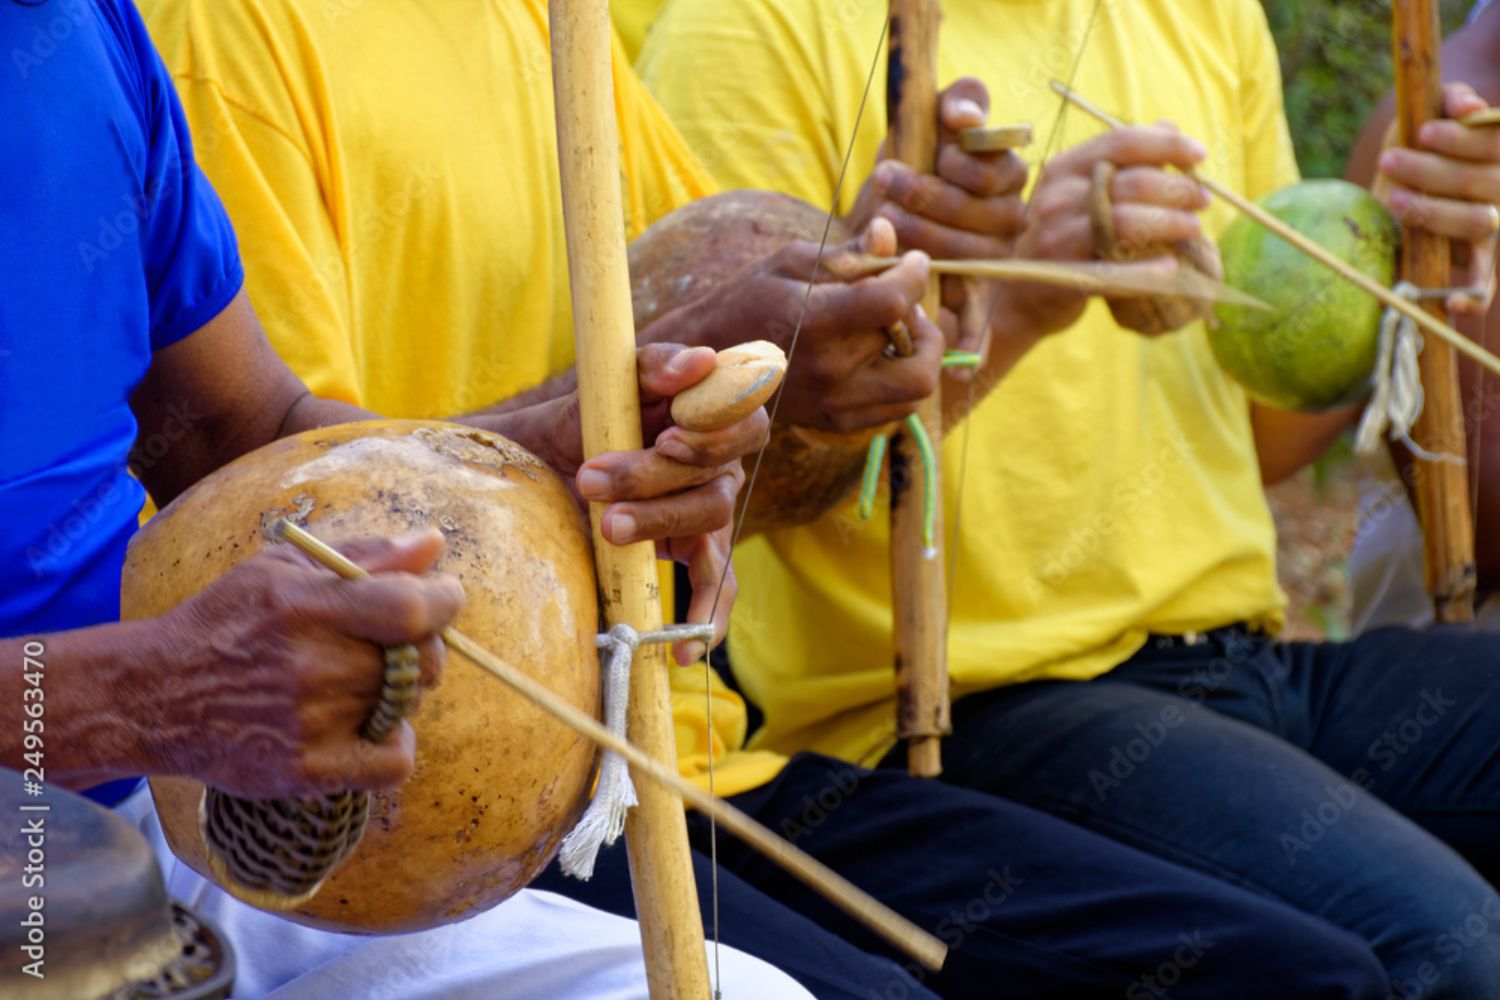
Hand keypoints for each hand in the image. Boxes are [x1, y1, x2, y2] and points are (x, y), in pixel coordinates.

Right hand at [155, 530, 462, 797]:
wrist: (156, 695)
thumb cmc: (228, 622)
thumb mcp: (284, 569)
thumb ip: (366, 556)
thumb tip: (433, 544)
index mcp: (307, 606)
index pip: (411, 609)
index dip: (444, 602)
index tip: (444, 598)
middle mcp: (313, 665)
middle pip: (421, 661)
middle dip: (424, 648)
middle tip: (394, 646)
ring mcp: (312, 723)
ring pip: (408, 705)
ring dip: (400, 692)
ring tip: (357, 682)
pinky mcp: (308, 770)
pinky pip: (395, 762)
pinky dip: (395, 745)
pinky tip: (368, 727)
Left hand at [571, 343, 764, 662]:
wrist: (536, 468)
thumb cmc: (580, 417)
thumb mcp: (608, 383)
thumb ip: (653, 366)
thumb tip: (700, 361)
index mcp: (711, 415)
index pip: (746, 420)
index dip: (714, 434)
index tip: (663, 439)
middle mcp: (721, 463)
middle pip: (718, 478)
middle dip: (656, 482)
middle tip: (593, 479)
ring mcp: (709, 511)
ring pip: (709, 524)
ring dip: (657, 524)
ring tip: (606, 528)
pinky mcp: (695, 554)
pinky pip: (718, 588)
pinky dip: (706, 620)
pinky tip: (687, 649)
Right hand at [694, 217, 943, 432]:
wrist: (712, 367)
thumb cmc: (750, 302)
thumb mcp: (790, 263)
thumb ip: (847, 254)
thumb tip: (887, 231)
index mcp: (812, 320)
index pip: (892, 301)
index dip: (915, 275)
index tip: (914, 261)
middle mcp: (828, 369)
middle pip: (911, 339)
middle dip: (918, 310)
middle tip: (901, 299)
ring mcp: (835, 402)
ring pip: (919, 383)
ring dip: (922, 351)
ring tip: (899, 330)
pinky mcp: (840, 421)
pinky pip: (900, 406)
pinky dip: (903, 376)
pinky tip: (882, 355)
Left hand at [848, 79, 1027, 364]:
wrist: (879, 214)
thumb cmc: (912, 160)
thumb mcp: (930, 120)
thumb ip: (960, 102)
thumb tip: (965, 118)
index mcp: (1007, 178)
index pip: (995, 175)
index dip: (957, 165)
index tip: (922, 150)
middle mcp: (1010, 220)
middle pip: (984, 216)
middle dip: (929, 196)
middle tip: (885, 181)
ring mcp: (993, 260)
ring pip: (970, 256)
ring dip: (924, 238)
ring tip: (885, 223)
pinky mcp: (973, 298)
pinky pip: (981, 320)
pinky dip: (972, 339)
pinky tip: (961, 366)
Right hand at [1003, 122, 1209, 336]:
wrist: (1018, 297)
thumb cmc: (1062, 239)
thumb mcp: (1082, 191)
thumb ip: (1122, 160)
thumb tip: (1169, 126)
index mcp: (1064, 169)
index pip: (1121, 141)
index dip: (1167, 144)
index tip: (1199, 155)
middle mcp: (1057, 197)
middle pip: (1132, 182)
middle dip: (1178, 189)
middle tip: (1202, 200)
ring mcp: (1057, 237)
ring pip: (1128, 221)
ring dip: (1171, 223)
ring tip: (1194, 228)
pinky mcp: (1065, 276)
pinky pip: (1118, 269)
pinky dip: (1151, 270)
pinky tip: (1171, 267)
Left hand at [1376, 82, 1499, 314]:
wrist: (1394, 186)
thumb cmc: (1416, 144)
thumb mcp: (1425, 114)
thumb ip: (1448, 100)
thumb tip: (1468, 107)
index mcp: (1497, 151)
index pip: (1494, 142)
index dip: (1463, 138)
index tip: (1422, 132)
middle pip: (1483, 182)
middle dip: (1432, 171)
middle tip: (1390, 161)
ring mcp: (1491, 224)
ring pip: (1478, 222)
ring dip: (1435, 212)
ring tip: (1394, 197)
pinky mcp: (1475, 257)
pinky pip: (1485, 283)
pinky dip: (1473, 296)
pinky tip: (1453, 304)